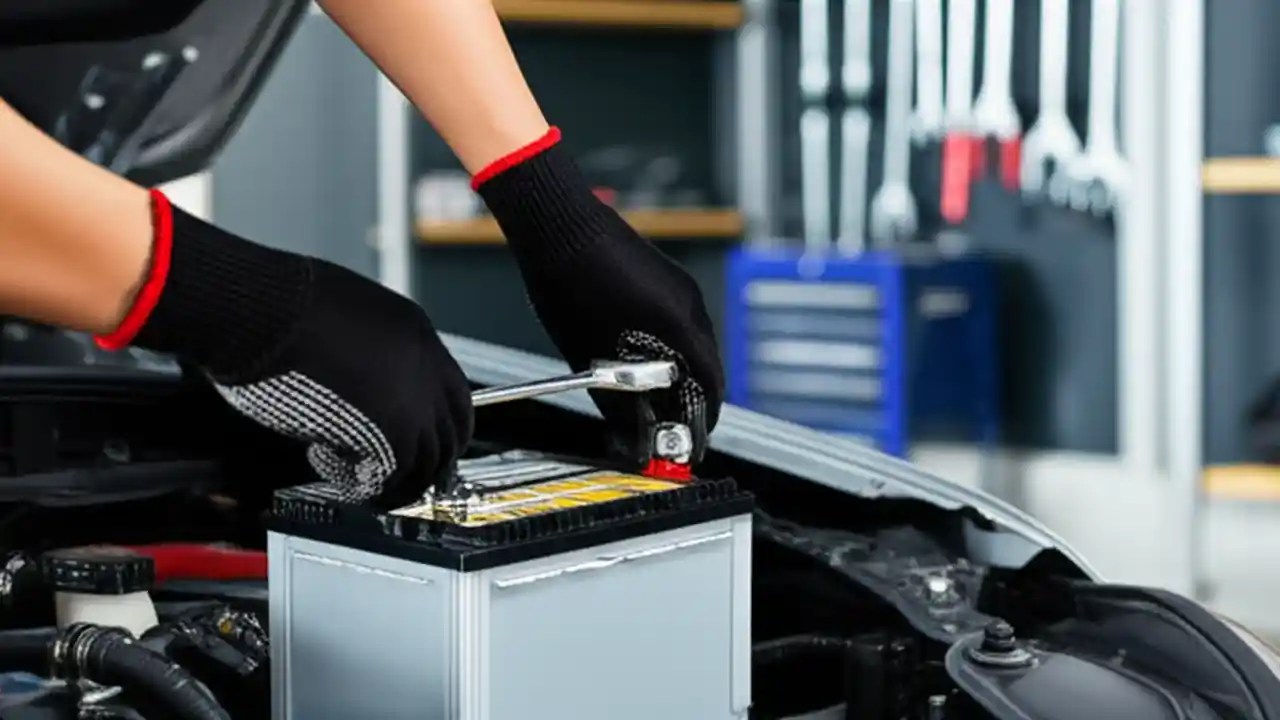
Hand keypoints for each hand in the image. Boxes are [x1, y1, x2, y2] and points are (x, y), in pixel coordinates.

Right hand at [98, 191, 472, 506]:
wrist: (255, 308)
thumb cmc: (275, 304)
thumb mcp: (340, 317)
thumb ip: (363, 351)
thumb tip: (359, 383)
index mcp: (416, 332)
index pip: (453, 393)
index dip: (436, 425)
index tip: (417, 444)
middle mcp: (427, 366)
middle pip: (452, 434)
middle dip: (426, 462)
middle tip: (396, 479)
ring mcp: (414, 402)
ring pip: (425, 465)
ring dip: (390, 478)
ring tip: (353, 476)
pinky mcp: (391, 434)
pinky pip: (388, 478)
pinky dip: (358, 481)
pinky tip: (321, 458)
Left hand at [475, 130, 723, 454]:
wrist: (559, 221)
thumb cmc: (567, 282)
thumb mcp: (588, 355)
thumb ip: (615, 400)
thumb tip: (628, 435)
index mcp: (677, 324)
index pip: (711, 384)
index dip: (704, 418)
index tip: (693, 441)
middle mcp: (689, 305)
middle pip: (708, 366)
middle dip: (693, 399)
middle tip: (672, 426)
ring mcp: (681, 288)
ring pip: (696, 345)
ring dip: (682, 373)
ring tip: (655, 398)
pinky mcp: (669, 279)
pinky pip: (683, 323)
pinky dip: (673, 348)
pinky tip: (644, 360)